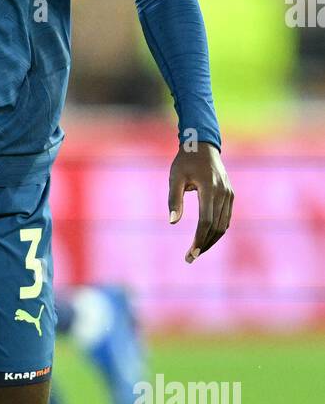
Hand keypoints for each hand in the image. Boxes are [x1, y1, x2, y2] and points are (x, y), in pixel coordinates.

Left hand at [168, 141, 233, 262]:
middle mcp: (223, 193)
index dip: (198, 239)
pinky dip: (217, 231)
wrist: (202, 145)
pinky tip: (205, 238)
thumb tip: (173, 222)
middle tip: (189, 258)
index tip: (189, 254)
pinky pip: (226, 218)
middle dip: (203, 245)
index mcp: (209, 188)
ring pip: (223, 226)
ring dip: (211, 241)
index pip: (206, 221)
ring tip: (196, 252)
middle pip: (216, 227)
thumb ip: (174, 199)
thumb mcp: (175, 178)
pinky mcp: (230, 195)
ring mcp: (229, 194)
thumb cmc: (185, 161)